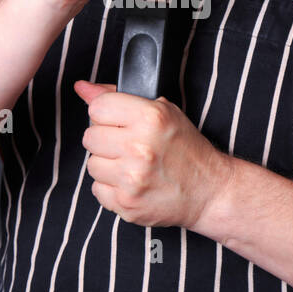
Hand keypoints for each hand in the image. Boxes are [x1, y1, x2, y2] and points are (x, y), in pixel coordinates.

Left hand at [75, 80, 231, 229]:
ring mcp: (132, 178)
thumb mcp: (163, 112)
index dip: (106, 115)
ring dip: (108, 165)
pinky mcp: (127, 203)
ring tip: (132, 166)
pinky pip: (97, 189)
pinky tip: (132, 184)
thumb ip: (118, 97)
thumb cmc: (187, 150)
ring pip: (92, 164)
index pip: (97, 108)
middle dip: (106, 141)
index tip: (118, 122)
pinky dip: (111, 188)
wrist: (209, 192)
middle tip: (128, 146)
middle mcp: (140, 147)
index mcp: (150, 118)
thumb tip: (82, 88)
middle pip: (89, 137)